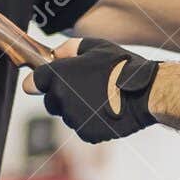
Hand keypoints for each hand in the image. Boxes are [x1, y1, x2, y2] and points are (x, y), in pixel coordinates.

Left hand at [24, 37, 160, 142]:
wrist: (146, 93)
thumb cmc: (123, 67)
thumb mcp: (96, 46)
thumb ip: (70, 48)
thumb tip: (56, 54)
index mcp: (59, 76)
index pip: (32, 83)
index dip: (37, 82)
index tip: (42, 82)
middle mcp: (62, 99)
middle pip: (50, 102)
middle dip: (61, 96)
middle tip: (84, 88)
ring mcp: (74, 118)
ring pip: (68, 116)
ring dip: (78, 109)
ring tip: (102, 98)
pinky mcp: (87, 133)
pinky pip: (83, 127)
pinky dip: (91, 121)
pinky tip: (107, 110)